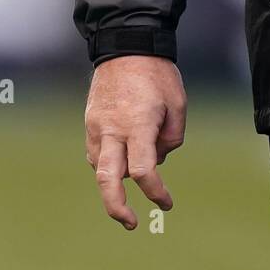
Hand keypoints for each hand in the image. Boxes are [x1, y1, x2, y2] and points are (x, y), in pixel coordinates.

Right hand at [84, 55, 185, 229]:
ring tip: (139, 166)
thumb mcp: (178, 104)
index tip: (167, 203)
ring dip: (117, 178)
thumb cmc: (158, 75)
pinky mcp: (90, 123)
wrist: (126, 46)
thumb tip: (157, 161)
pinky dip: (110, 161)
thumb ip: (172, 138)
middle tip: (131, 224)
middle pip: (108, 180)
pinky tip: (125, 152)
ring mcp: (97, 127)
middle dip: (117, 207)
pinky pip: (98, 153)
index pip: (145, 170)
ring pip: (101, 168)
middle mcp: (113, 130)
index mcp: (138, 125)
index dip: (157, 192)